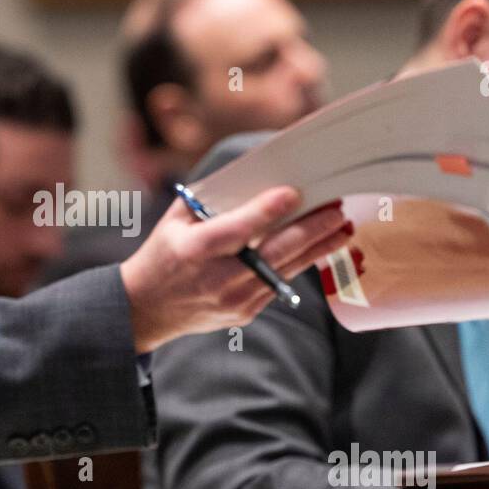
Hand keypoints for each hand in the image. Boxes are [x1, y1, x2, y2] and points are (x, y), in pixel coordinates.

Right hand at [119, 186, 350, 353]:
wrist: (146, 309)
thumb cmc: (163, 254)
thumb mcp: (174, 220)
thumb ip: (210, 199)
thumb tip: (252, 175)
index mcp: (194, 251)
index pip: (236, 230)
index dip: (265, 211)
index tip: (292, 193)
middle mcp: (217, 279)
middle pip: (273, 253)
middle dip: (310, 229)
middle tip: (336, 209)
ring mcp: (234, 301)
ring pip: (285, 270)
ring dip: (317, 248)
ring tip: (342, 227)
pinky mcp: (245, 313)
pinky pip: (279, 284)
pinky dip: (300, 263)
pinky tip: (320, 246)